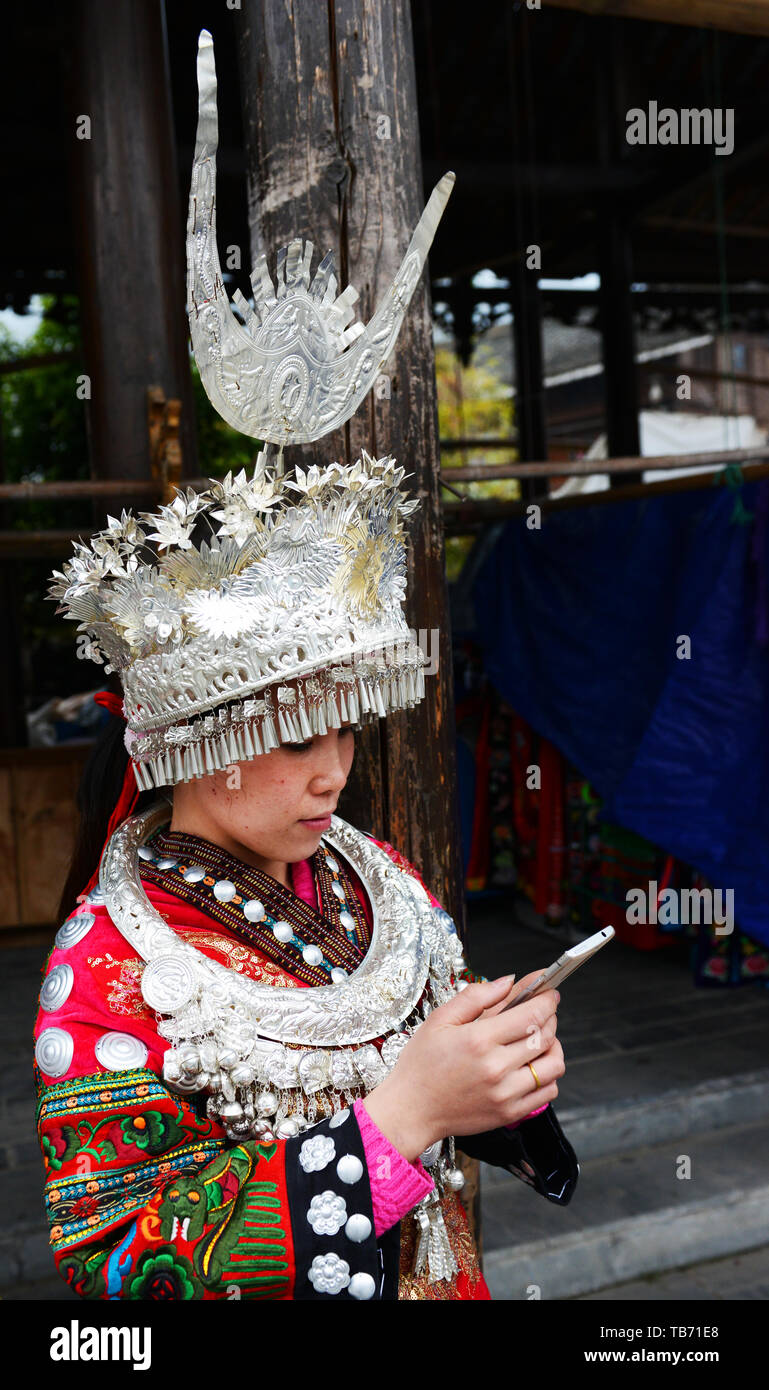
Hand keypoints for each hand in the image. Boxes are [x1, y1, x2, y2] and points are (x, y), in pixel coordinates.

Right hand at [363, 974, 564, 1161]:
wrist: (412, 1110)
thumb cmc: (422, 1066)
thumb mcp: (440, 1020)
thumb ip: (475, 997)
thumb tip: (506, 982)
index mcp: (479, 1040)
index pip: (531, 1015)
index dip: (546, 1000)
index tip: (548, 994)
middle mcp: (496, 1067)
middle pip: (545, 1036)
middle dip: (549, 1018)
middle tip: (542, 1012)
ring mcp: (505, 1093)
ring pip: (553, 1065)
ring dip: (553, 1047)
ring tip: (540, 1040)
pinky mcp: (509, 1112)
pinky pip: (548, 1092)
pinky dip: (549, 1075)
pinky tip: (534, 1066)